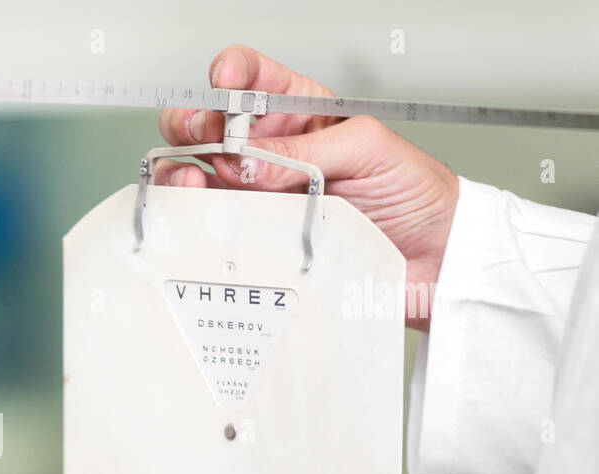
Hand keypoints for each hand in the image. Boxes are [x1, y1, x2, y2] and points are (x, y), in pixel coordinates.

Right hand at [157, 45, 459, 330]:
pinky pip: (210, 223)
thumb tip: (251, 161)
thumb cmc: (415, 196)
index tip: (223, 80)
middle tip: (205, 137)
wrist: (431, 261)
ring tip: (194, 178)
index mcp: (302, 117)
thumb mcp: (372, 150)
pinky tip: (198, 209)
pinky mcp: (256, 238)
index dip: (232, 72)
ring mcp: (259, 197)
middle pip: (210, 125)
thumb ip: (310, 149)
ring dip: (182, 169)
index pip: (255, 80)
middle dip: (194, 123)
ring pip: (197, 173)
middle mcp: (272, 154)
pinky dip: (192, 215)